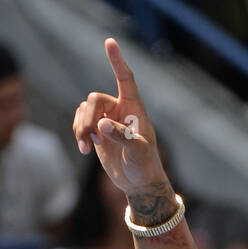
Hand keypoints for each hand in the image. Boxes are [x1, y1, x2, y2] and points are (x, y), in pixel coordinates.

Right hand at [72, 37, 165, 193]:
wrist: (139, 183)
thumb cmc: (145, 166)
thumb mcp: (138, 152)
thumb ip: (122, 137)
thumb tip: (102, 125)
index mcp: (134, 108)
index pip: (125, 79)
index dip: (117, 61)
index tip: (109, 42)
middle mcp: (119, 109)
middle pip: (95, 99)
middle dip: (89, 118)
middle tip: (92, 139)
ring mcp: (106, 119)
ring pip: (84, 110)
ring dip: (81, 127)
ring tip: (85, 146)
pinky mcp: (97, 131)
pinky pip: (80, 121)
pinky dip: (78, 132)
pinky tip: (83, 147)